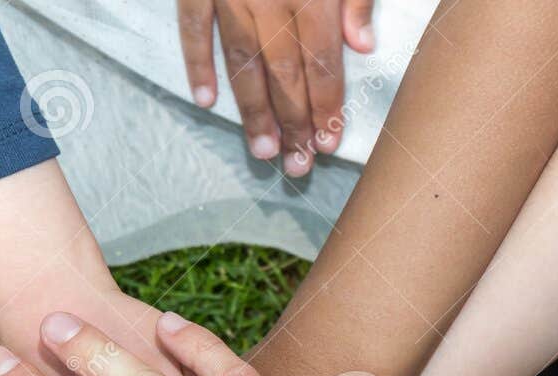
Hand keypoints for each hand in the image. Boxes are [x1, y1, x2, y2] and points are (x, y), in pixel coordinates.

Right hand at [177, 0, 375, 175]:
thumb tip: (363, 44)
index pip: (321, 61)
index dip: (326, 105)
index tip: (328, 143)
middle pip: (283, 72)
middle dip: (292, 123)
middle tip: (297, 164)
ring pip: (242, 61)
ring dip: (252, 110)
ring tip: (262, 151)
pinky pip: (194, 28)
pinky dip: (198, 65)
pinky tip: (205, 101)